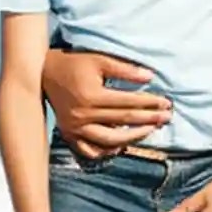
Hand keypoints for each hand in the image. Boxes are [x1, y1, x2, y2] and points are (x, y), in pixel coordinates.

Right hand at [42, 49, 171, 157]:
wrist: (44, 74)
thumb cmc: (75, 64)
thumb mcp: (100, 60)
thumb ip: (125, 69)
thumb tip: (150, 77)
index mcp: (91, 96)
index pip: (129, 103)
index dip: (151, 103)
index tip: (167, 103)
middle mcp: (83, 115)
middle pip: (123, 121)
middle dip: (149, 120)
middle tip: (166, 118)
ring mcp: (75, 128)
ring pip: (109, 140)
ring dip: (133, 137)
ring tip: (149, 130)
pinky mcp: (69, 135)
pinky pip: (90, 151)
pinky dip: (106, 151)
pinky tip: (121, 145)